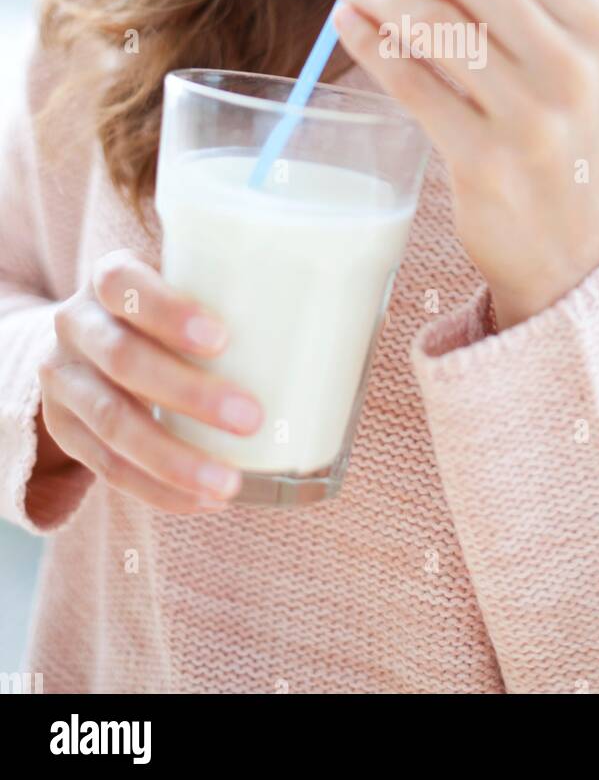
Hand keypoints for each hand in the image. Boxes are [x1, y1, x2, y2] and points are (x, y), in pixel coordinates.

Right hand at [36, 250, 263, 513]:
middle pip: (123, 359)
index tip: (223, 339)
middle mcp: (75, 325)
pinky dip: (157, 489)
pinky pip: (107, 468)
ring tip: (229, 483)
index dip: (169, 311)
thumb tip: (355, 314)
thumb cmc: (163, 313)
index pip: (125, 284)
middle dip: (189, 393)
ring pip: (112, 423)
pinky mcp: (64, 431)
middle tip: (252, 418)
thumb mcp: (183, 287)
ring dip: (173, 459)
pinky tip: (202, 500)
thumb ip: (236, 293)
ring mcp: (62, 380)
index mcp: (108, 279)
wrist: (83, 345)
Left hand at [333, 0, 598, 328]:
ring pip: (431, 20)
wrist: (568, 253)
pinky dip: (369, 42)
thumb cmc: (551, 143)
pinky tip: (348, 25)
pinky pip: (410, 81)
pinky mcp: (485, 160)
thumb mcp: (563, 66)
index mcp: (595, 26)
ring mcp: (532, 115)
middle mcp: (571, 64)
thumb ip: (509, 3)